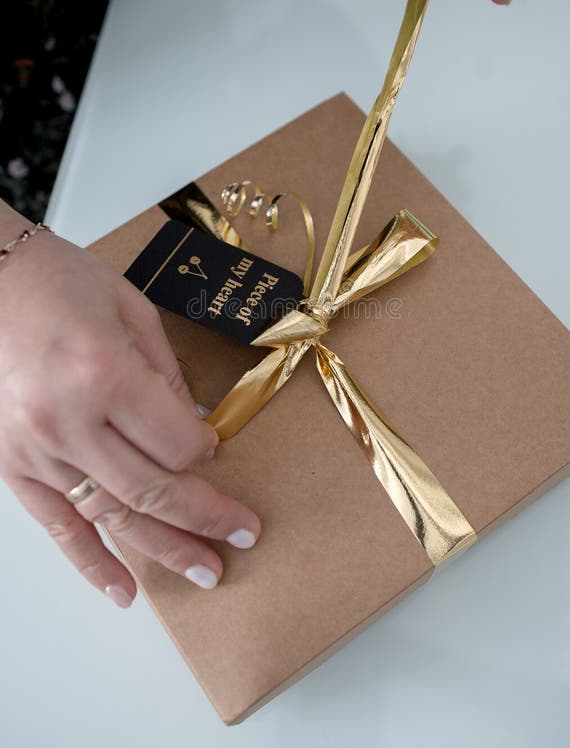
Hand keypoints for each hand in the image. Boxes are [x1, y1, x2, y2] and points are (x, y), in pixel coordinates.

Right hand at [0, 225, 260, 607]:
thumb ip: (167, 376)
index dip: (204, 451)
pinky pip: (56, 525)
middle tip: (243, 536)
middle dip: (205, 519)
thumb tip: (195, 430)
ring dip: (162, 549)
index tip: (213, 448)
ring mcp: (35, 448)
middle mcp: (68, 419)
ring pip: (111, 516)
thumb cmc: (61, 283)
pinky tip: (123, 590)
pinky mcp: (11, 463)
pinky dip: (90, 562)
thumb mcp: (133, 311)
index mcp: (104, 373)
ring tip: (205, 571)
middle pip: (152, 489)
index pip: (176, 443)